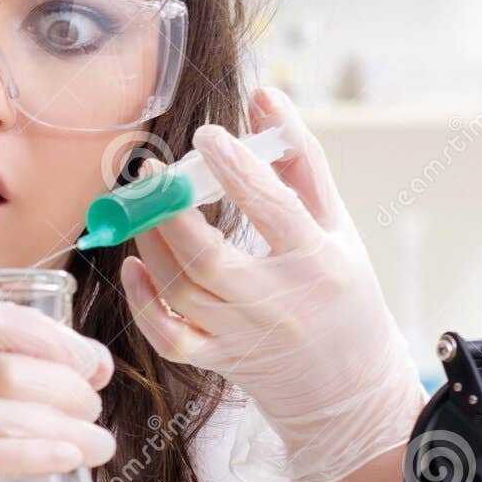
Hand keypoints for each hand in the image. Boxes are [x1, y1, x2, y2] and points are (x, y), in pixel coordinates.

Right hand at [0, 302, 114, 481]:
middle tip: (94, 413)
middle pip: (1, 371)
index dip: (53, 339)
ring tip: (97, 444)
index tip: (93, 367)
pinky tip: (65, 459)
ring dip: (60, 429)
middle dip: (64, 390)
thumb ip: (15, 376)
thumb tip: (96, 364)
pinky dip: (29, 456)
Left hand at [119, 86, 426, 481]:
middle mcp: (278, 303)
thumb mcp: (336, 223)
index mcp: (318, 261)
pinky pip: (167, 336)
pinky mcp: (217, 360)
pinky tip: (134, 265)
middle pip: (209, 259)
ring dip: (151, 243)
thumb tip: (263, 95)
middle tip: (151, 171)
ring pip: (181, 291)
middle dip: (169, 212)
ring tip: (142, 205)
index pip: (274, 210)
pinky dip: (143, 302)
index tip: (207, 135)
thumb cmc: (340, 290)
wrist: (347, 385)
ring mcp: (243, 337)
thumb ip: (299, 158)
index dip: (238, 170)